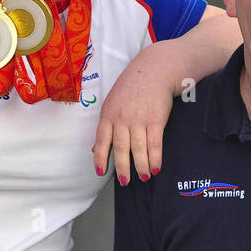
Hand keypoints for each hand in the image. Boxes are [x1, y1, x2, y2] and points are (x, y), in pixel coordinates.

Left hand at [92, 45, 175, 182]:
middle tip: (125, 182)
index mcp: (109, 114)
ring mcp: (139, 119)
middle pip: (121, 148)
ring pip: (138, 149)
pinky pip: (155, 144)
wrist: (155, 69)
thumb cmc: (133, 86)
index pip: (102, 140)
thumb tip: (94, 148)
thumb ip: (106, 126)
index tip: (100, 172)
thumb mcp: (112, 102)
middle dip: (122, 168)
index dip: (100, 158)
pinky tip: (155, 168)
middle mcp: (122, 118)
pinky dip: (155, 158)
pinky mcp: (156, 120)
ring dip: (141, 166)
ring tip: (143, 177)